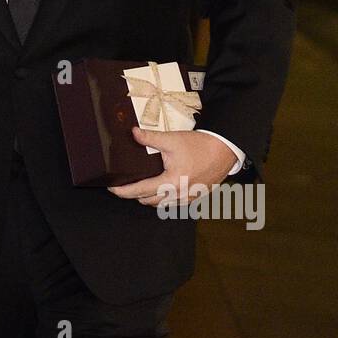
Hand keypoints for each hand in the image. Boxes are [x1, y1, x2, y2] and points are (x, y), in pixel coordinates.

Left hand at [107, 127, 237, 204]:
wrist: (225, 150)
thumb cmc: (199, 145)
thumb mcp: (172, 139)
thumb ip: (150, 138)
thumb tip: (132, 132)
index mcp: (171, 182)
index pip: (140, 191)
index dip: (124, 191)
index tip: (112, 189)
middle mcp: (179, 194)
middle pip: (149, 201)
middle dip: (134, 195)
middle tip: (123, 186)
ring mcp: (188, 197)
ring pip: (162, 205)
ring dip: (149, 198)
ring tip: (140, 187)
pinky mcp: (195, 196)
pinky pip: (174, 203)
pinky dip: (164, 198)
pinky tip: (161, 189)